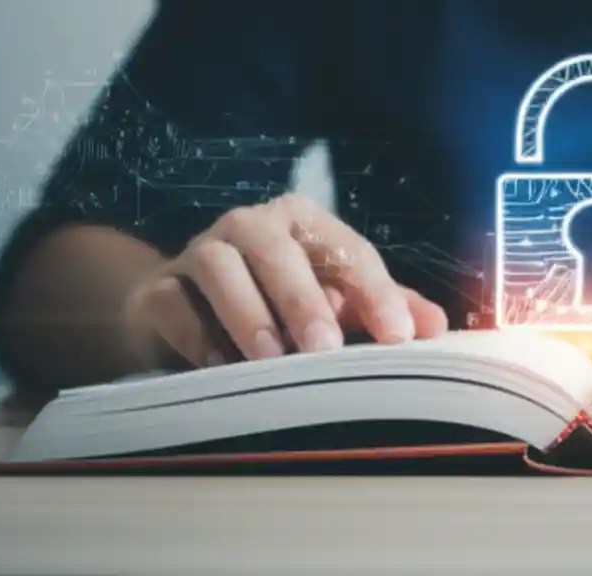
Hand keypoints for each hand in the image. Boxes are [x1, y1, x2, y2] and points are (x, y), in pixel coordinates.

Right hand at [122, 193, 446, 366]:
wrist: (183, 311)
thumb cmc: (278, 304)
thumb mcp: (336, 303)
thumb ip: (385, 310)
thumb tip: (435, 327)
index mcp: (303, 224)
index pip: (347, 251)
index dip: (376, 293)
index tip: (399, 337)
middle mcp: (250, 227)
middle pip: (278, 251)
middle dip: (304, 299)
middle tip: (326, 348)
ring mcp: (198, 253)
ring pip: (220, 267)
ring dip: (248, 313)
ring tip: (272, 359)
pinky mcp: (156, 289)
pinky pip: (172, 303)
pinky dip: (196, 334)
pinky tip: (220, 367)